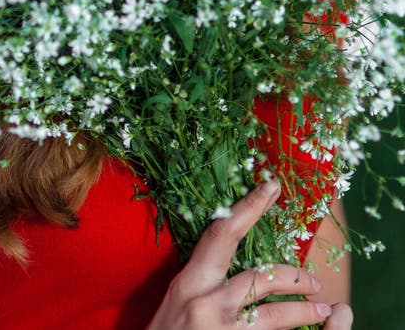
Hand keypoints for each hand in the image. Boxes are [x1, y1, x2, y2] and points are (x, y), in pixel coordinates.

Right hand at [148, 179, 350, 328]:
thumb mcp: (178, 299)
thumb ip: (204, 281)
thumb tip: (239, 260)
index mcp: (189, 281)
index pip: (222, 233)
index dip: (249, 207)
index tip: (271, 186)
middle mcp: (205, 303)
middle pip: (260, 277)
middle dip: (293, 275)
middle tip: (314, 280)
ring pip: (273, 315)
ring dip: (303, 311)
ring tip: (323, 310)